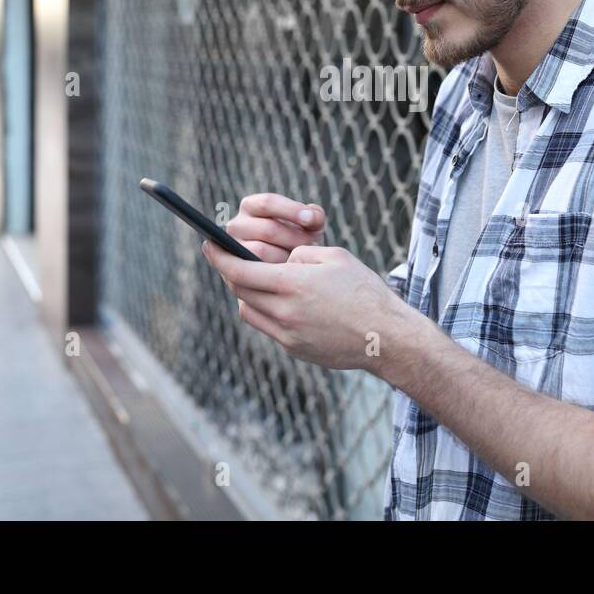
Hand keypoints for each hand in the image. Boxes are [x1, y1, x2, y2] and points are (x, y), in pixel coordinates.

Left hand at [202, 240, 415, 372]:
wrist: (385, 337)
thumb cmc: (365, 291)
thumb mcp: (335, 257)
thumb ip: (300, 255)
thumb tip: (283, 260)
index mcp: (293, 283)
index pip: (241, 269)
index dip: (219, 257)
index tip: (208, 245)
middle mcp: (284, 311)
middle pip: (241, 290)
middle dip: (232, 273)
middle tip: (231, 260)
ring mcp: (288, 334)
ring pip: (249, 310)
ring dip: (248, 294)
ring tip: (260, 282)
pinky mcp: (294, 349)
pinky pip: (268, 327)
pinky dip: (266, 312)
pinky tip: (282, 303)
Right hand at [224, 192, 325, 263]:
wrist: (288, 268)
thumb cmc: (299, 238)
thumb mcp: (308, 224)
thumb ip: (313, 216)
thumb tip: (311, 218)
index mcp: (251, 206)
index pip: (267, 203)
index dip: (290, 210)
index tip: (310, 220)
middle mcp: (236, 226)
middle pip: (267, 230)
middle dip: (294, 238)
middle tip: (313, 245)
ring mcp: (233, 249)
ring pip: (260, 253)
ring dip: (286, 257)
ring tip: (303, 259)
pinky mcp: (236, 272)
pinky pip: (257, 273)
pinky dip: (277, 273)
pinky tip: (292, 273)